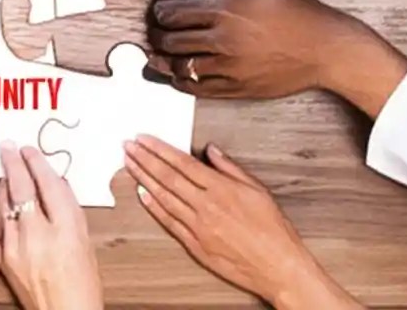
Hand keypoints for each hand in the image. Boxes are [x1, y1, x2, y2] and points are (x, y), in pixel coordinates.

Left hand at [0, 143, 101, 309]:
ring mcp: (19, 245)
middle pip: (23, 188)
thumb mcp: (84, 241)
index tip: (30, 150)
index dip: (37, 163)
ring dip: (2, 181)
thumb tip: (55, 184)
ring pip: (5, 202)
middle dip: (14, 164)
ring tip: (1, 167)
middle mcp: (41, 234)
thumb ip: (69, 212)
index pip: (49, 184)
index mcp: (67, 228)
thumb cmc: (81, 284)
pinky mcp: (5, 256)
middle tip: (7, 147)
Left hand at [125, 137, 362, 308]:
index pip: (182, 163)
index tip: (143, 139)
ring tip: (128, 163)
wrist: (280, 267)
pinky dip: (153, 207)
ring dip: (142, 178)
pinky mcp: (195, 245)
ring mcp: (198, 226)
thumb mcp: (258, 191)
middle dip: (144, 159)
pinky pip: (169, 222)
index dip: (159, 149)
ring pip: (163, 197)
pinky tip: (141, 194)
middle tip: (127, 146)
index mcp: (222, 189)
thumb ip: (230, 168)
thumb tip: (210, 150)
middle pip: (167, 177)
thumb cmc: (274, 230)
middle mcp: (206, 206)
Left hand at [149, 0, 406, 115]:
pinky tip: (177, 71)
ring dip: (162, 58)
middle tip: (153, 30)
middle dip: (155, 34)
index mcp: (227, 8)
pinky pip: (195, 87)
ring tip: (158, 52)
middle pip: (169, 39)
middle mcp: (225, 38)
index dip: (157, 10)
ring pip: (178, 65)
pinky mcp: (236, 88)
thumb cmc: (294, 11)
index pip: (171, 11)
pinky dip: (179, 80)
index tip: (156, 9)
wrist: (327, 48)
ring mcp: (229, 67)